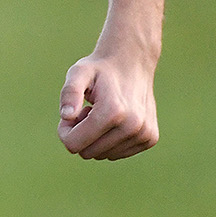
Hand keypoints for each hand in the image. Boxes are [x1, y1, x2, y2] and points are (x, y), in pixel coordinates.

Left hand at [58, 36, 158, 160]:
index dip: (65, 130)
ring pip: (103, 155)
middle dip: (81, 134)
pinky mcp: (150, 139)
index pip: (74, 145)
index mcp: (113, 112)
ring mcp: (144, 134)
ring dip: (97, 137)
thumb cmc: (99, 69)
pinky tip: (116, 119)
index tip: (71, 114)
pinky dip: (111, 140)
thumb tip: (66, 116)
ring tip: (103, 113)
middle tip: (88, 110)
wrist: (133, 61)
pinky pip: (117, 153)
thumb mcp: (78, 72)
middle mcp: (132, 126)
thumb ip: (69, 92)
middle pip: (88, 153)